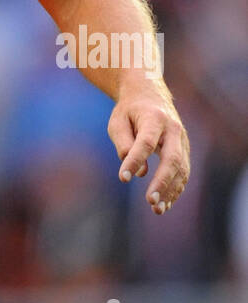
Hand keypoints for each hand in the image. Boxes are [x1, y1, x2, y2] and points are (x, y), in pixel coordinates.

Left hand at [108, 82, 189, 213]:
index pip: (145, 142)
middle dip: (162, 182)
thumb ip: (124, 144)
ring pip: (182, 169)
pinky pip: (183, 172)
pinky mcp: (184, 150)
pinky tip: (165, 204)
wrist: (149, 93)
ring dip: (171, 190)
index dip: (135, 160)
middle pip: (172, 158)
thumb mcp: (118, 121)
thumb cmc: (129, 110)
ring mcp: (182, 140)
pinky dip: (175, 189)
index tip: (122, 178)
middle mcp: (173, 129)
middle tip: (150, 201)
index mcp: (154, 117)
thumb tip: (137, 172)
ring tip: (157, 209)